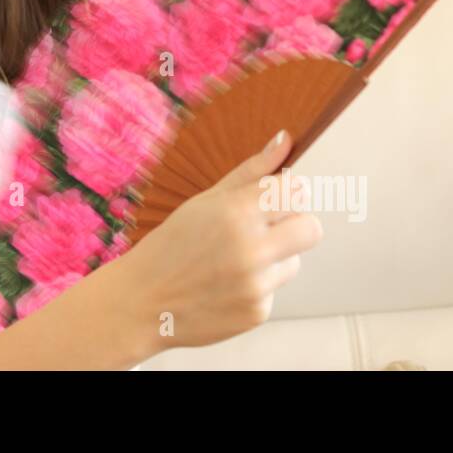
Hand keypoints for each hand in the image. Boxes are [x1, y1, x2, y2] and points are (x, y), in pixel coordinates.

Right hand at [120, 129, 322, 352]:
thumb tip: (285, 140)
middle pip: (311, 228)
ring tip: (232, 261)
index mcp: (235, 211)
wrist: (141, 301)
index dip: (285, 192)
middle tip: (266, 228)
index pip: (294, 190)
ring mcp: (255, 284)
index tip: (272, 198)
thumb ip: (251, 172)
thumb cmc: (171, 244)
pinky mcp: (257, 312)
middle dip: (296, 224)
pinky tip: (225, 286)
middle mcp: (250, 248)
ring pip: (294, 261)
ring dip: (273, 258)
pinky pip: (274, 289)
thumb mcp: (204, 201)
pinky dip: (256, 286)